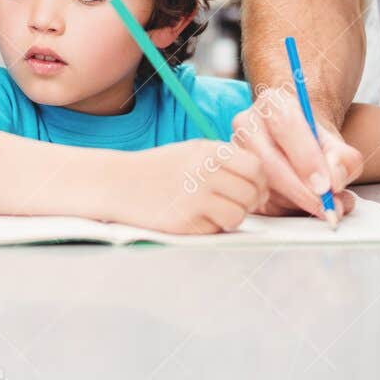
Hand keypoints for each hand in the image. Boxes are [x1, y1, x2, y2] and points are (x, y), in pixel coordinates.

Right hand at [114, 140, 268, 233]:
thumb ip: (223, 160)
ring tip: (218, 214)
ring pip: (239, 214)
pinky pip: (216, 229)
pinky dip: (213, 227)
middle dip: (252, 202)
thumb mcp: (191, 151)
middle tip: (240, 205)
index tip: (256, 190)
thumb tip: (258, 181)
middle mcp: (205, 170)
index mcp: (208, 150)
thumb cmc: (157, 169)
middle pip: (252, 191)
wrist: (118, 183)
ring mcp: (195, 196)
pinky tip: (198, 219)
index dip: (261, 181)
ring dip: (233, 217)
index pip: (255, 166)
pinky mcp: (185, 220)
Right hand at [232, 86, 361, 218]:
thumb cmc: (312, 140)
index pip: (286, 126)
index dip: (307, 159)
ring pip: (263, 184)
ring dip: (295, 201)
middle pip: (268, 161)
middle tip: (325, 204)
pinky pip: (257, 200)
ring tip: (323, 202)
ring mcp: (236, 152)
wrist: (296, 141)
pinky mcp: (236, 178)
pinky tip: (302, 203)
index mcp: (272, 103)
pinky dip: (284, 208)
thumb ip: (344, 159)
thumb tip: (334, 180)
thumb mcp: (336, 143)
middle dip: (299, 189)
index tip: (326, 185)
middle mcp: (247, 124)